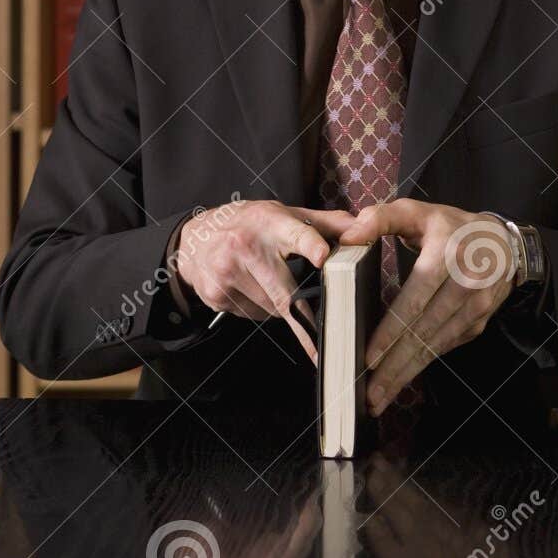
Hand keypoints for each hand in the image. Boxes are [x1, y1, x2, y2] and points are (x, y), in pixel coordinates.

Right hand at [175, 200, 355, 364]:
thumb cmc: (249, 224)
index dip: (311, 245)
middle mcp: (246, 246)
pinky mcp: (216, 294)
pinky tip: (251, 290)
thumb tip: (362, 229)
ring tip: (273, 285)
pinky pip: (253, 315)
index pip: (296, 232)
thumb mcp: (284, 214)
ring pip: (272, 309)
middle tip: (324, 343)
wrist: (194, 239)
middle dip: (305, 318)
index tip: (324, 256)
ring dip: (282, 308)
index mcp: (270, 222)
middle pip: (284, 291)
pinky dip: (260, 310)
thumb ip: (325, 223)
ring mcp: (227, 272)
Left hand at [338, 200, 519, 412]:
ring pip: (435, 346)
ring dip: (406, 374)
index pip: (415, 299)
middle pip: (424, 331)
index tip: (369, 358)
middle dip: (394, 367)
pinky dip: (422, 364)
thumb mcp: (418, 212)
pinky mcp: (478, 323)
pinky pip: (445, 347)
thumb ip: (381, 218)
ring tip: (379, 399)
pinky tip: (402, 379)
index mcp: (447, 253)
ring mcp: (475, 307)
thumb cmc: (451, 226)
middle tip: (368, 396)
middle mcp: (466, 283)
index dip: (392, 331)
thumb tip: (348, 236)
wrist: (504, 243)